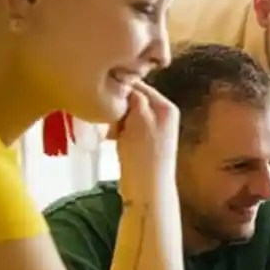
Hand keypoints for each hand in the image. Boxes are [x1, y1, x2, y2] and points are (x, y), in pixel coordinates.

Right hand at [112, 80, 178, 204]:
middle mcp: (163, 115)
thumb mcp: (139, 118)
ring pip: (126, 114)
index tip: (103, 94)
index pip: (139, 85)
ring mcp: (153, 129)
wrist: (146, 186)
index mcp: (166, 106)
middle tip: (109, 119)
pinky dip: (116, 132)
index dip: (120, 88)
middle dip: (117, 107)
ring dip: (115, 120)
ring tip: (111, 133)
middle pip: (132, 99)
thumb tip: (126, 83)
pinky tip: (112, 140)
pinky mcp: (143, 142)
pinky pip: (125, 128)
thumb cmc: (143, 152)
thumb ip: (134, 98)